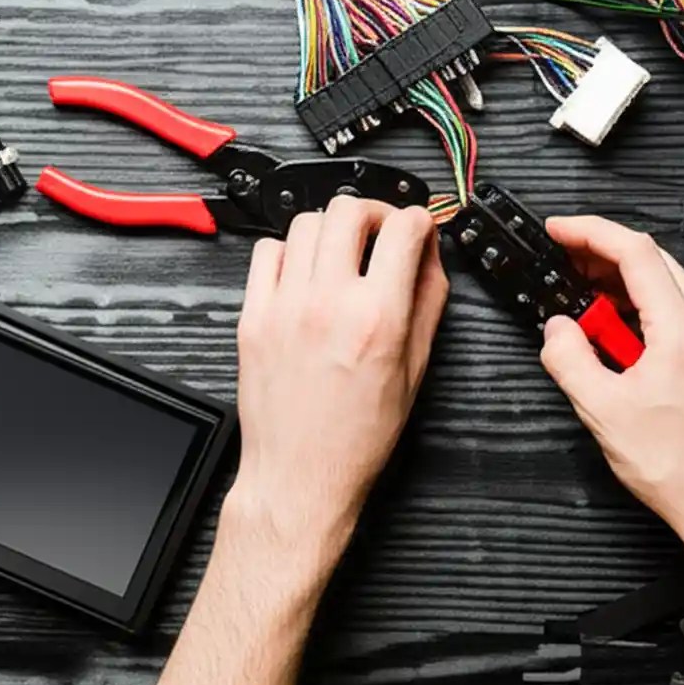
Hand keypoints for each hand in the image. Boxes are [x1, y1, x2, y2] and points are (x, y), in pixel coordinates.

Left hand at [227, 196, 447, 558]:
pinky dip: (290, 251)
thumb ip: (428, 304)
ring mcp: (285, 306)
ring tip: (342, 253)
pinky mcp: (253, 317)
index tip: (418, 229)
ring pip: (306, 222)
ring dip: (332, 228)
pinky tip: (304, 272)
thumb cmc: (356, 437)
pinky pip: (267, 252)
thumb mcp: (414, 370)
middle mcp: (329, 303)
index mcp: (377, 317)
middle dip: (375, 212)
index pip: (403, 229)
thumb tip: (430, 258)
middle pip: (349, 210)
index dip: (419, 221)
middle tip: (381, 233)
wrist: (301, 474)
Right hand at [538, 216, 683, 558]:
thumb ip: (569, 359)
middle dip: (606, 260)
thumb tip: (557, 329)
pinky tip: (633, 333)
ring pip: (676, 285)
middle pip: (657, 263)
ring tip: (596, 310)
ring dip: (632, 287)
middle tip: (570, 269)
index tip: (561, 230)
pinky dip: (658, 310)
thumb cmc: (679, 469)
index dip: (590, 233)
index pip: (635, 253)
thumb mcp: (603, 413)